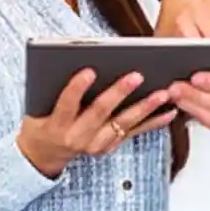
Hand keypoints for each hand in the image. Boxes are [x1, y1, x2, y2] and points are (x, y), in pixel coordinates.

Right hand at [17, 68, 175, 177]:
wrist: (44, 153)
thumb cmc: (43, 119)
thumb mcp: (39, 104)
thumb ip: (56, 86)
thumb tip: (79, 58)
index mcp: (57, 124)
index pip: (66, 104)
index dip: (77, 88)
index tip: (89, 70)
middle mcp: (77, 137)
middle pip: (100, 112)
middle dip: (119, 93)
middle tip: (137, 75)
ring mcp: (96, 144)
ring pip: (123, 123)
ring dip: (145, 107)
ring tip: (163, 92)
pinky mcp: (110, 146)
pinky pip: (134, 132)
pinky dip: (154, 121)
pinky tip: (169, 110)